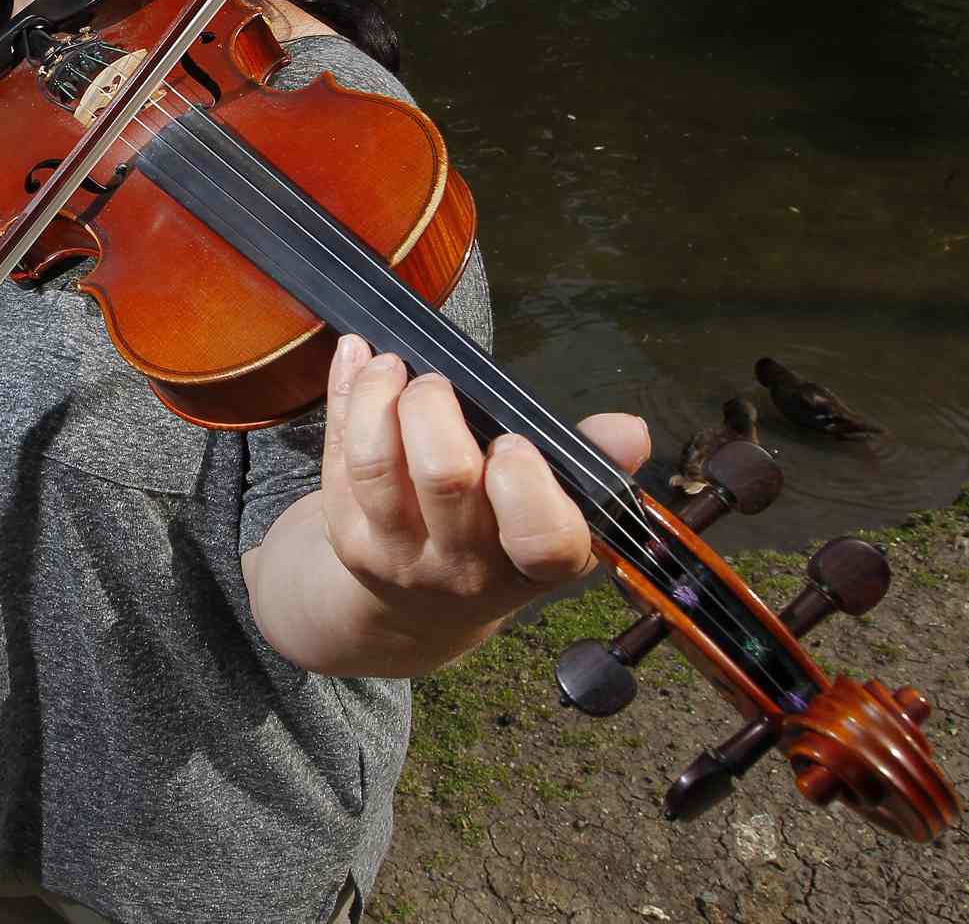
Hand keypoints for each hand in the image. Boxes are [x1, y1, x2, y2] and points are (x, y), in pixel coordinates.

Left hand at [320, 334, 649, 633]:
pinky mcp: (349, 537)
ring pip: (376, 465)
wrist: (417, 611)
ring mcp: (401, 556)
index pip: (541, 537)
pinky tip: (358, 358)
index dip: (526, 481)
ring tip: (393, 365)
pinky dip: (346, 395)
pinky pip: (338, 457)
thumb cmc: (500, 534)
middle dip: (437, 409)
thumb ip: (590, 463)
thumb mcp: (556, 510)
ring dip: (379, 395)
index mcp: (535, 561)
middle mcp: (466, 566)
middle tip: (437, 383)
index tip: (513, 441)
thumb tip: (630, 431)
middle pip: (445, 479)